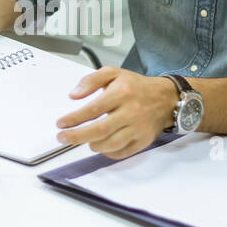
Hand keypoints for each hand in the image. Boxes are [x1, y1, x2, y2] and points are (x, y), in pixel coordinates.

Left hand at [54, 67, 178, 159]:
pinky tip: (100, 145)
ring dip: (92, 144)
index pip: (93, 110)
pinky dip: (107, 152)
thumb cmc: (136, 87)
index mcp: (122, 93)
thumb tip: (74, 95)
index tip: (61, 123)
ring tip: (84, 139)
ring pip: (110, 144)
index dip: (74, 119)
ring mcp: (138, 128)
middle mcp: (131, 112)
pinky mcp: (142, 141)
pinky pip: (121, 153)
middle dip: (77, 136)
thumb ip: (90, 81)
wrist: (165, 98)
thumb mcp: (113, 73)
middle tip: (63, 137)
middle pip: (99, 130)